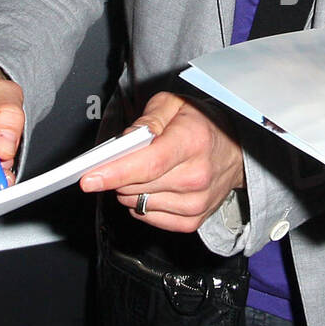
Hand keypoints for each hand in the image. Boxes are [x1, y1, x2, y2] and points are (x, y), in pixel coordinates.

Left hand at [80, 92, 244, 232]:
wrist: (236, 152)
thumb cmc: (202, 124)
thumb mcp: (175, 105)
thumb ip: (148, 119)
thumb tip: (125, 143)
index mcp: (192, 141)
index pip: (148, 164)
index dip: (115, 172)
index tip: (88, 179)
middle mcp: (197, 175)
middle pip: (138, 186)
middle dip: (118, 175)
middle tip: (123, 160)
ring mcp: (197, 202)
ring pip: (139, 204)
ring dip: (129, 190)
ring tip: (143, 172)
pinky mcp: (193, 220)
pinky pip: (150, 218)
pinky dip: (142, 205)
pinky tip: (151, 188)